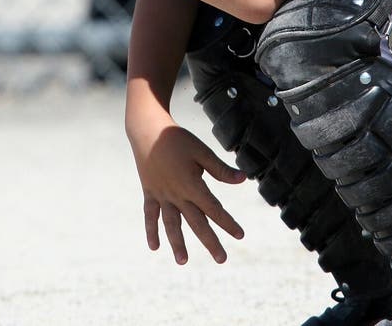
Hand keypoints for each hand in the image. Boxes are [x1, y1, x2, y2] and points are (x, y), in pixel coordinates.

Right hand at [128, 108, 245, 264]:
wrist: (148, 130)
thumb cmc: (177, 139)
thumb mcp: (202, 151)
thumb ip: (220, 169)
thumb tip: (243, 180)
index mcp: (192, 185)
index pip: (214, 209)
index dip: (228, 222)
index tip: (240, 235)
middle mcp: (177, 194)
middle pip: (196, 222)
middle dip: (210, 241)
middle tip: (222, 259)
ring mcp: (161, 195)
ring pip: (171, 224)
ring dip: (177, 243)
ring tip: (183, 261)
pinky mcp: (150, 192)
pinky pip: (150, 215)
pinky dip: (151, 231)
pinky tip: (154, 247)